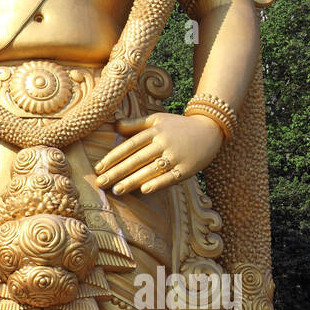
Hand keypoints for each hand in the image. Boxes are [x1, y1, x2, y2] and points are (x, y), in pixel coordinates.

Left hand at [93, 113, 223, 196]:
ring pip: (151, 169)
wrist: (211, 129)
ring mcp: (176, 155)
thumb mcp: (157, 119)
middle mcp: (163, 143)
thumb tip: (114, 126)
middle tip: (100, 183)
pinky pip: (171, 177)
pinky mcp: (188, 168)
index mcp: (154, 131)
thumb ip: (135, 124)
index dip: (113, 157)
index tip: (99, 168)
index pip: (130, 145)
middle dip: (117, 172)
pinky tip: (144, 190)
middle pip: (137, 159)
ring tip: (117, 190)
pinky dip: (158, 183)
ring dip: (133, 181)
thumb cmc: (179, 126)